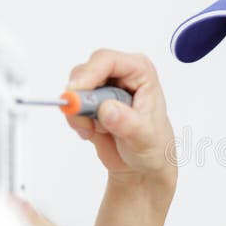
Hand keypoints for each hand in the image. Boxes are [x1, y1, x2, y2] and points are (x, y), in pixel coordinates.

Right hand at [65, 49, 176, 186]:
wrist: (143, 165)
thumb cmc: (154, 146)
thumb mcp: (145, 137)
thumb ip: (126, 122)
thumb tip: (107, 109)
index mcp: (140, 72)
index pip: (108, 61)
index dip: (89, 74)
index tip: (76, 93)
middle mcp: (121, 75)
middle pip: (86, 71)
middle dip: (80, 96)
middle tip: (84, 120)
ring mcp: (104, 88)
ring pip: (75, 88)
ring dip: (78, 112)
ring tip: (93, 131)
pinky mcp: (91, 103)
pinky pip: (72, 105)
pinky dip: (76, 120)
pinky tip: (92, 132)